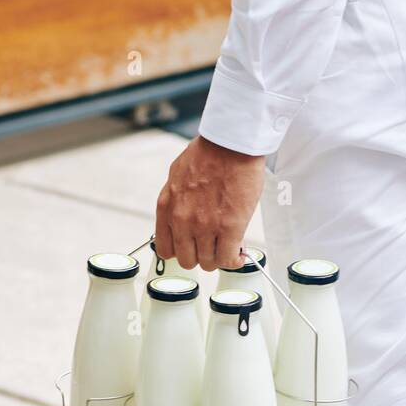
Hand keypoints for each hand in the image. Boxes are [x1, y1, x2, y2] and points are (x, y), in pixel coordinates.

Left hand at [154, 135, 265, 272]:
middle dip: (201, 256)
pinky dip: (235, 260)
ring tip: (229, 247)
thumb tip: (181, 216)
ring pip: (209, 263)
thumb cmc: (208, 153)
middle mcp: (183, 221)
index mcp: (167, 207)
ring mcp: (205, 227)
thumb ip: (176, 201)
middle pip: (188, 260)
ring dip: (220, 257)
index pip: (166, 250)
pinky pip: (228, 259)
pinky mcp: (229, 228)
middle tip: (213, 246)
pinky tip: (240, 253)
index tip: (192, 247)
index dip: (181, 251)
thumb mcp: (177, 176)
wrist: (231, 143)